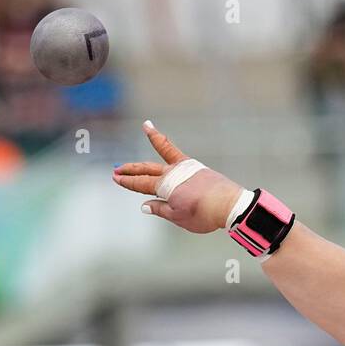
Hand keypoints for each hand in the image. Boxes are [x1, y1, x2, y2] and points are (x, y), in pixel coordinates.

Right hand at [112, 120, 242, 232]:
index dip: (128, 182)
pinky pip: (175, 151)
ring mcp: (183, 168)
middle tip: (116, 171)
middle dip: (131, 170)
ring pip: (162, 152)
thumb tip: (145, 205)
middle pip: (146, 170)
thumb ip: (160, 209)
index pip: (141, 184)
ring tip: (146, 127)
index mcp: (165, 187)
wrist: (228, 205)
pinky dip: (164, 140)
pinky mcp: (194, 166)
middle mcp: (171, 174)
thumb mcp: (179, 217)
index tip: (116, 179)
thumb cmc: (204, 215)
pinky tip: (155, 132)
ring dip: (153, 140)